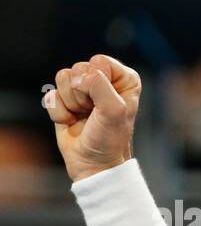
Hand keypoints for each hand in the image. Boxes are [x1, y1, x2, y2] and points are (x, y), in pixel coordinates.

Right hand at [44, 55, 141, 182]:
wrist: (94, 164)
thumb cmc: (110, 139)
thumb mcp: (113, 111)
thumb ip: (100, 86)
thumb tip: (78, 77)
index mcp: (124, 79)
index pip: (100, 61)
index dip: (97, 83)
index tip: (105, 104)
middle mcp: (104, 80)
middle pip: (78, 68)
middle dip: (82, 94)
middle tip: (93, 113)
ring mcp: (83, 90)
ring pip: (62, 77)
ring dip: (70, 103)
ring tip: (83, 117)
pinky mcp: (65, 100)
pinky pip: (51, 94)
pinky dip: (59, 112)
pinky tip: (71, 122)